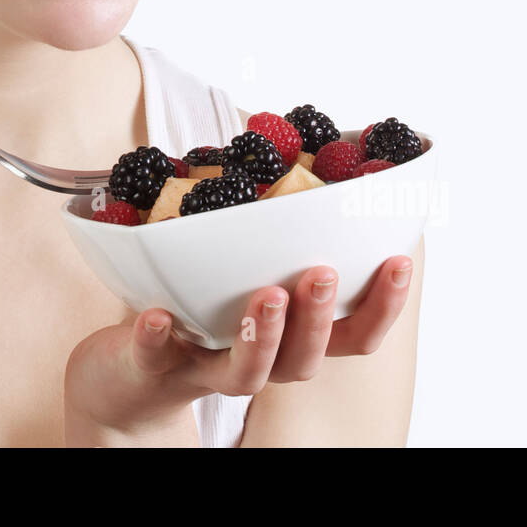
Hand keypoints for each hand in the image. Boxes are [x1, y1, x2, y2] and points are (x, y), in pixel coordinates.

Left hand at [64, 255, 413, 438]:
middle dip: (319, 317)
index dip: (382, 305)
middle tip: (322, 273)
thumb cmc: (202, 308)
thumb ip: (283, 236)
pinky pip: (155, 355)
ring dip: (262, 335)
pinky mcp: (152, 366)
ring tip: (266, 296)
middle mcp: (259, 360)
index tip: (398, 261)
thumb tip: (315, 155)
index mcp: (291, 336)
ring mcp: (205, 367)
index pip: (353, 334)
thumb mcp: (249, 272)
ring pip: (246, 372)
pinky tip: (157, 315)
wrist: (128, 368)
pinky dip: (157, 336)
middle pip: (306, 359)